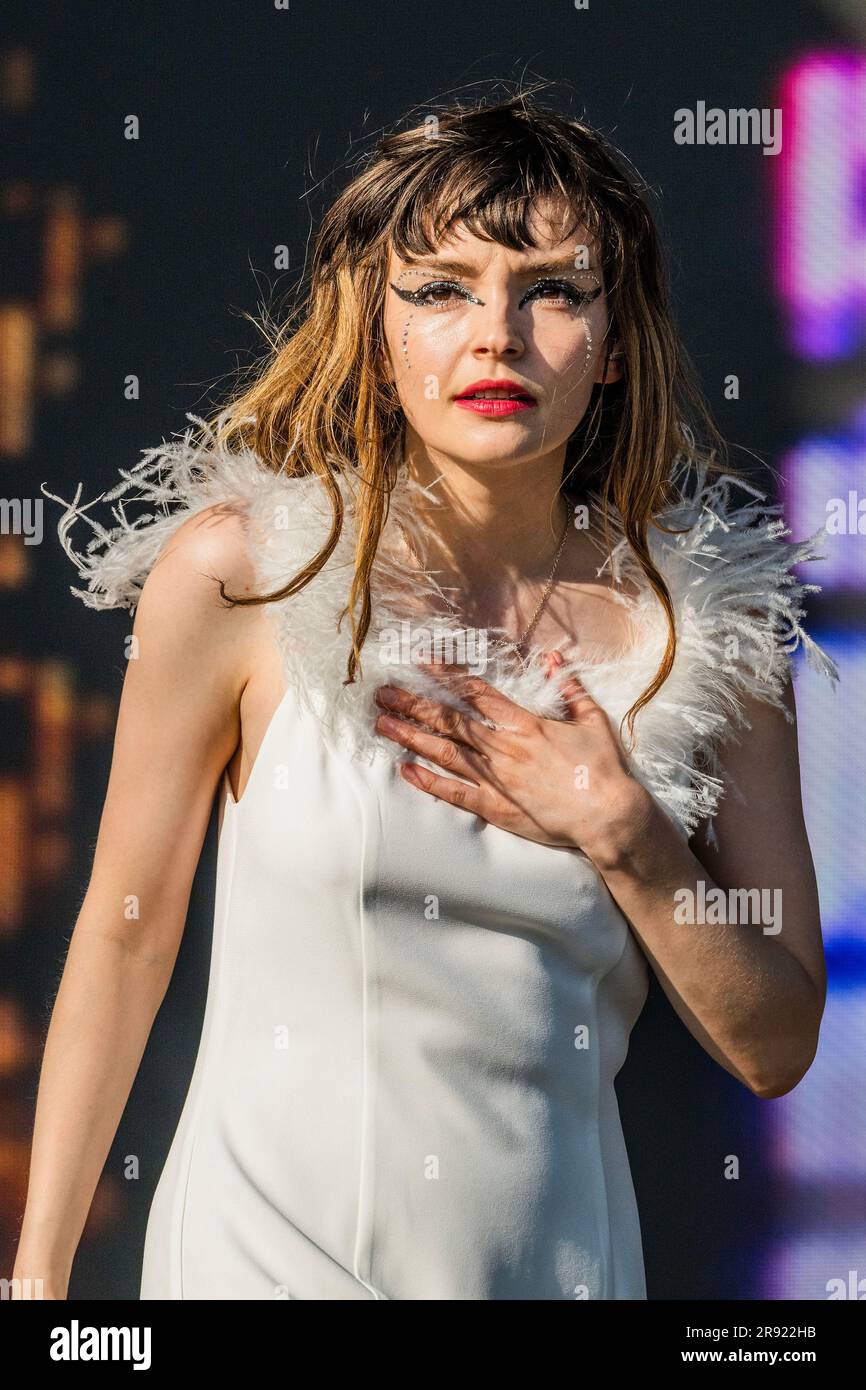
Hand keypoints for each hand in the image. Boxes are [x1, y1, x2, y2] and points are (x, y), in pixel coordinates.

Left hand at [373, 650, 650, 861]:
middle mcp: (503, 748)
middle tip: (384, 692)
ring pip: (444, 753)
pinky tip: (405, 770)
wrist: (609, 816)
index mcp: (524, 724)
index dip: (446, 675)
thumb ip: (570, 687)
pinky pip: (454, 793)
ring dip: (411, 736)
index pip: (476, 693)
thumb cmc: (604, 768)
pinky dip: (428, 781)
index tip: (422, 662)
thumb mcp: (592, 720)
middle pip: (449, 721)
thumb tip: (553, 658)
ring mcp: (496, 779)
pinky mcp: (496, 808)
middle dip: (413, 704)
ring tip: (383, 723)